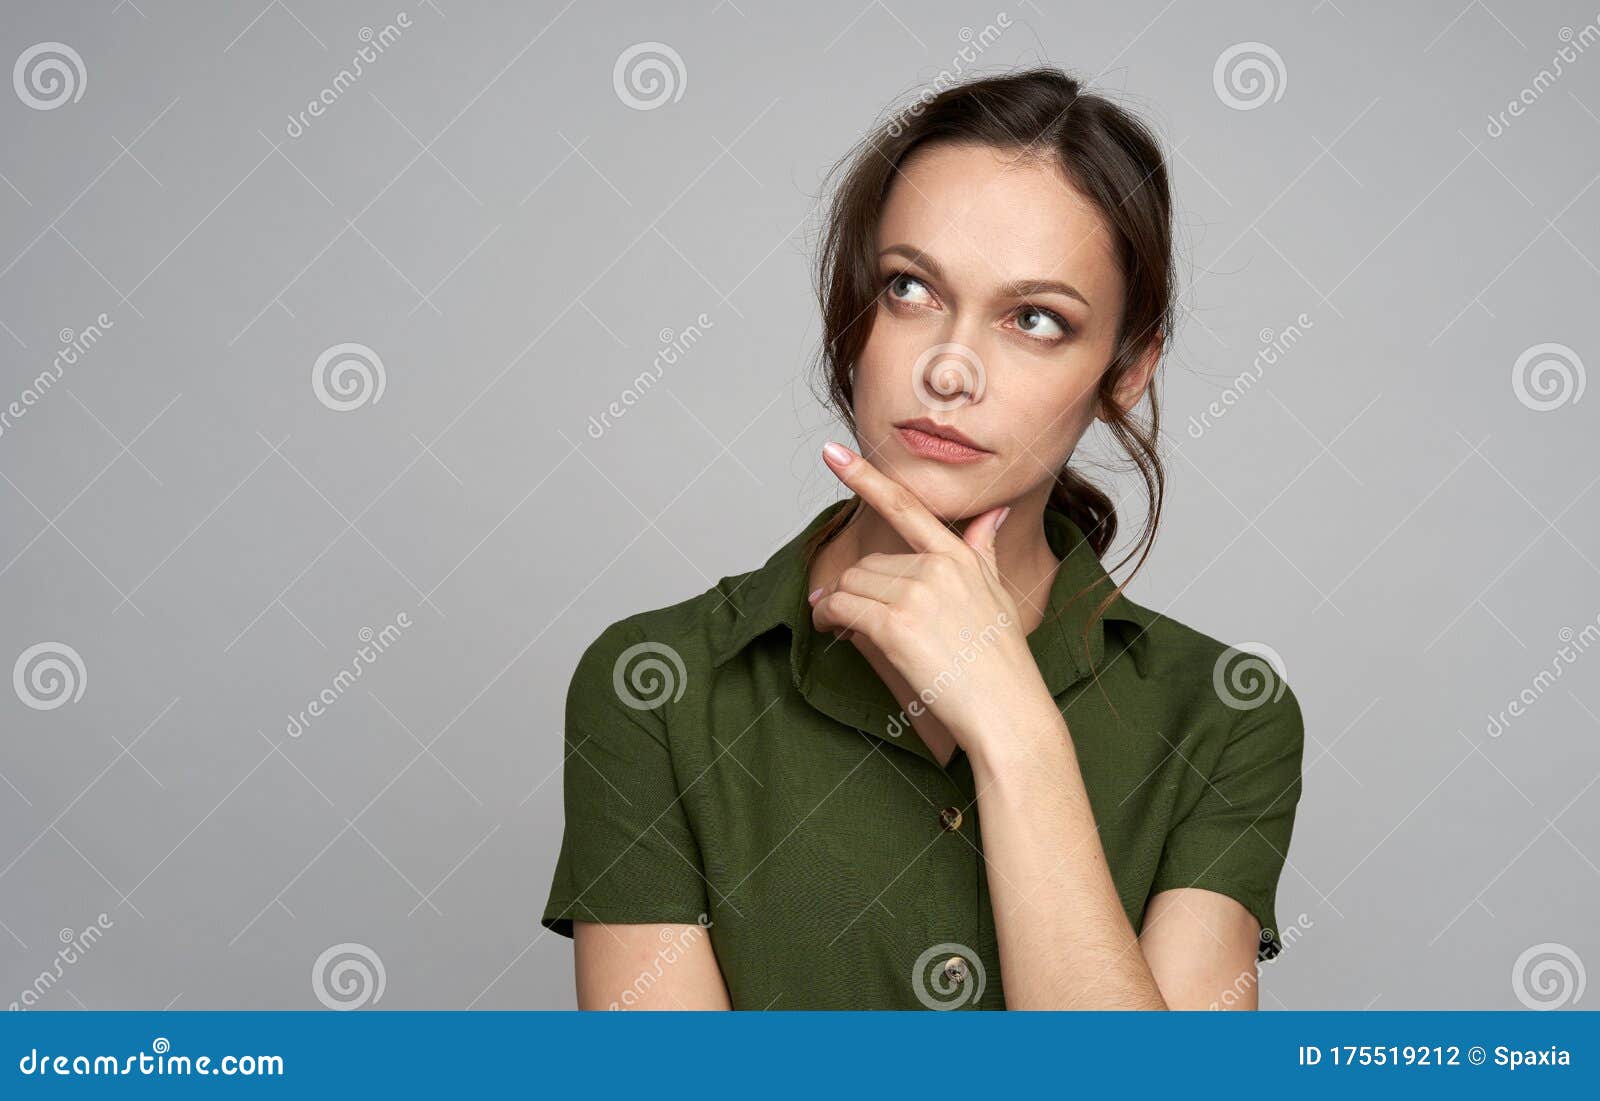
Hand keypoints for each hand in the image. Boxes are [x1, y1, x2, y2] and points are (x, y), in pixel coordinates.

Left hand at [808, 441, 1049, 748]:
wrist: (1008, 711)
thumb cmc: (1002, 661)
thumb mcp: (997, 594)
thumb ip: (983, 549)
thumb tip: (995, 512)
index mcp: (959, 556)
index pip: (905, 506)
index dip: (865, 476)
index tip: (832, 452)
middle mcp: (937, 568)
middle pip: (867, 563)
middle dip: (855, 589)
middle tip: (853, 614)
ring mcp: (916, 595)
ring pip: (850, 584)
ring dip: (838, 605)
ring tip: (844, 626)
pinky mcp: (895, 625)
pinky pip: (842, 608)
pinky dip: (828, 617)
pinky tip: (830, 629)